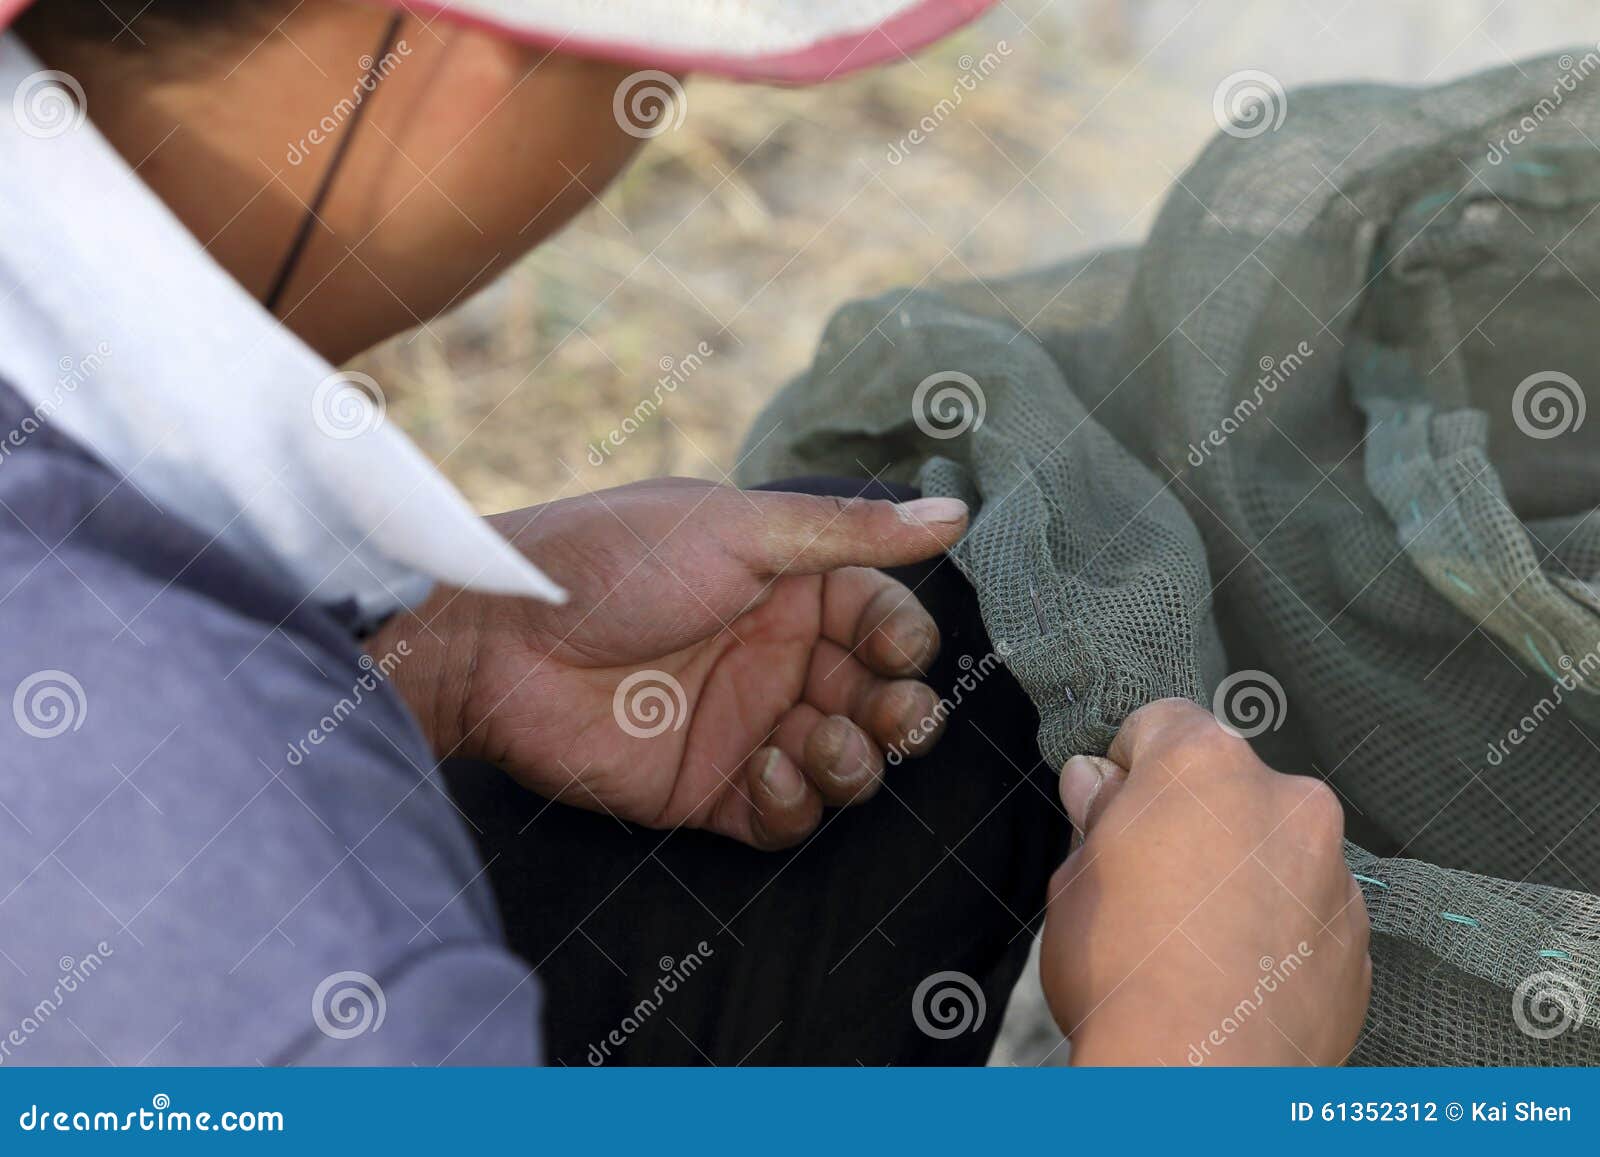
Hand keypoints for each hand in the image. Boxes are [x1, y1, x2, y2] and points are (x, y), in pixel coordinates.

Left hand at [371, 479, 968, 847]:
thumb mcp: (738, 530)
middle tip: (890, 716)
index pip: (882, 619)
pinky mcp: (708, 788)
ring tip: (823, 743)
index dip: (902, 639)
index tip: (892, 649)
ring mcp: (743, 725)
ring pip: (843, 762)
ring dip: (855, 761)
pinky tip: (768, 768)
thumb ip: (848, 534)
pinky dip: (795, 801)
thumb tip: (954, 513)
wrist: (499, 638)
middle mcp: (775, 656)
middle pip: (876, 698)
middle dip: (900, 712)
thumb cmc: (615, 562)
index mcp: (787, 586)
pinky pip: (784, 815)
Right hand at [1039, 699, 1370, 1065]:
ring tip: (1197, 942)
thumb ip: (1098, 817)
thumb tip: (1097, 784)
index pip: (1162, 721)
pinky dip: (1278, 929)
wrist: (1198, 1083)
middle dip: (1192, 819)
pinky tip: (1237, 975)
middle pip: (1229, 785)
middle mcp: (1286, 800)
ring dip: (1243, 873)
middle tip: (1150, 882)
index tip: (1112, 806)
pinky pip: (1309, 910)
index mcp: (1207, 765)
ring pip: (1275, 849)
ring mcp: (1333, 871)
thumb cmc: (1123, 973)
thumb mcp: (1075, 881)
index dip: (1128, 763)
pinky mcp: (1359, 938)